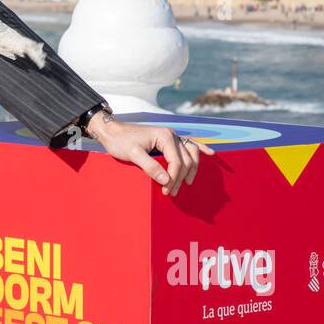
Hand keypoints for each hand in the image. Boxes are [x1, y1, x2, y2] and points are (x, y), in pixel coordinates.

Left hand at [86, 117, 214, 196]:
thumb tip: (166, 180)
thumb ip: (149, 166)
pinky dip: (200, 149)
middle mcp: (172, 135)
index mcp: (164, 136)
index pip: (177, 161)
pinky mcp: (169, 139)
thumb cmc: (120, 141)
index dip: (173, 178)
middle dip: (180, 178)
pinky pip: (189, 144)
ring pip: (191, 153)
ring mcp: (172, 136)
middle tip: (171, 193)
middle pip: (186, 160)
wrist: (112, 131)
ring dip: (191, 169)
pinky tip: (210, 154)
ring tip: (187, 183)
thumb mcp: (133, 154)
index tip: (166, 191)